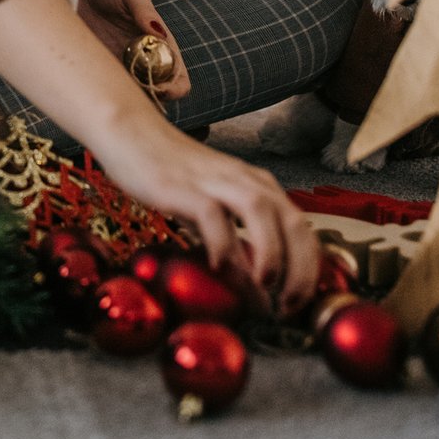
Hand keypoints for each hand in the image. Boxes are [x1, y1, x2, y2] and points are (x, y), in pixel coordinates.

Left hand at [75, 0, 189, 100]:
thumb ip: (143, 9)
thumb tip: (159, 32)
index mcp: (160, 46)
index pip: (178, 79)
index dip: (174, 89)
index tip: (159, 87)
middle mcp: (144, 62)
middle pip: (156, 96)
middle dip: (149, 100)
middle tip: (131, 91)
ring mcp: (120, 68)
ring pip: (130, 98)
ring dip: (125, 99)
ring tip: (111, 87)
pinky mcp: (97, 69)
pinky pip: (105, 90)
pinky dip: (103, 94)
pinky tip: (94, 85)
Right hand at [94, 125, 321, 315]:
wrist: (130, 132)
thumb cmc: (172, 174)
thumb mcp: (213, 204)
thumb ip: (232, 236)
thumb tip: (249, 285)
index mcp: (258, 186)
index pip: (303, 230)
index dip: (309, 271)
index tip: (296, 305)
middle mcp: (245, 180)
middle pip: (294, 222)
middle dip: (300, 270)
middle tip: (287, 307)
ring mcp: (214, 180)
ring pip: (261, 211)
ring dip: (270, 254)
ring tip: (263, 288)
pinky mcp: (180, 185)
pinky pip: (211, 214)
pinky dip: (220, 243)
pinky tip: (215, 266)